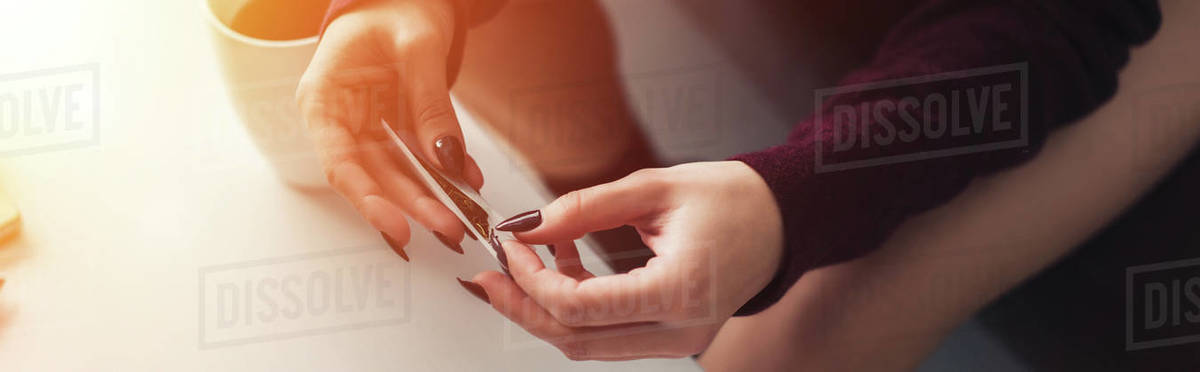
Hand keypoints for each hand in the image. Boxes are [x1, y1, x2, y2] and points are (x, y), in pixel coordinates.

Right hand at [295, 0, 482, 254]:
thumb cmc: (393, 9)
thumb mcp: (416, 46)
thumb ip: (430, 104)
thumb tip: (447, 159)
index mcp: (324, 98)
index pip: (340, 162)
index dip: (368, 200)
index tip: (397, 227)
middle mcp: (341, 120)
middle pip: (374, 176)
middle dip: (413, 206)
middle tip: (449, 228)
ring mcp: (368, 127)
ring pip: (398, 174)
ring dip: (431, 197)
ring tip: (463, 217)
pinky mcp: (393, 129)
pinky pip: (419, 158)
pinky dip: (445, 171)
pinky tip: (468, 180)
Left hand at [467, 161, 783, 359]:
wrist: (781, 221)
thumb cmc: (732, 200)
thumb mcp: (654, 189)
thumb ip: (584, 209)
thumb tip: (528, 226)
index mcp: (679, 291)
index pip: (580, 306)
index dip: (532, 278)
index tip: (511, 243)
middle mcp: (679, 330)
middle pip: (575, 340)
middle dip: (523, 306)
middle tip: (488, 275)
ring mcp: (678, 342)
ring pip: (587, 346)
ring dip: (544, 311)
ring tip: (518, 267)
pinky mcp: (672, 338)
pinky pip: (608, 337)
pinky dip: (574, 309)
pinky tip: (561, 266)